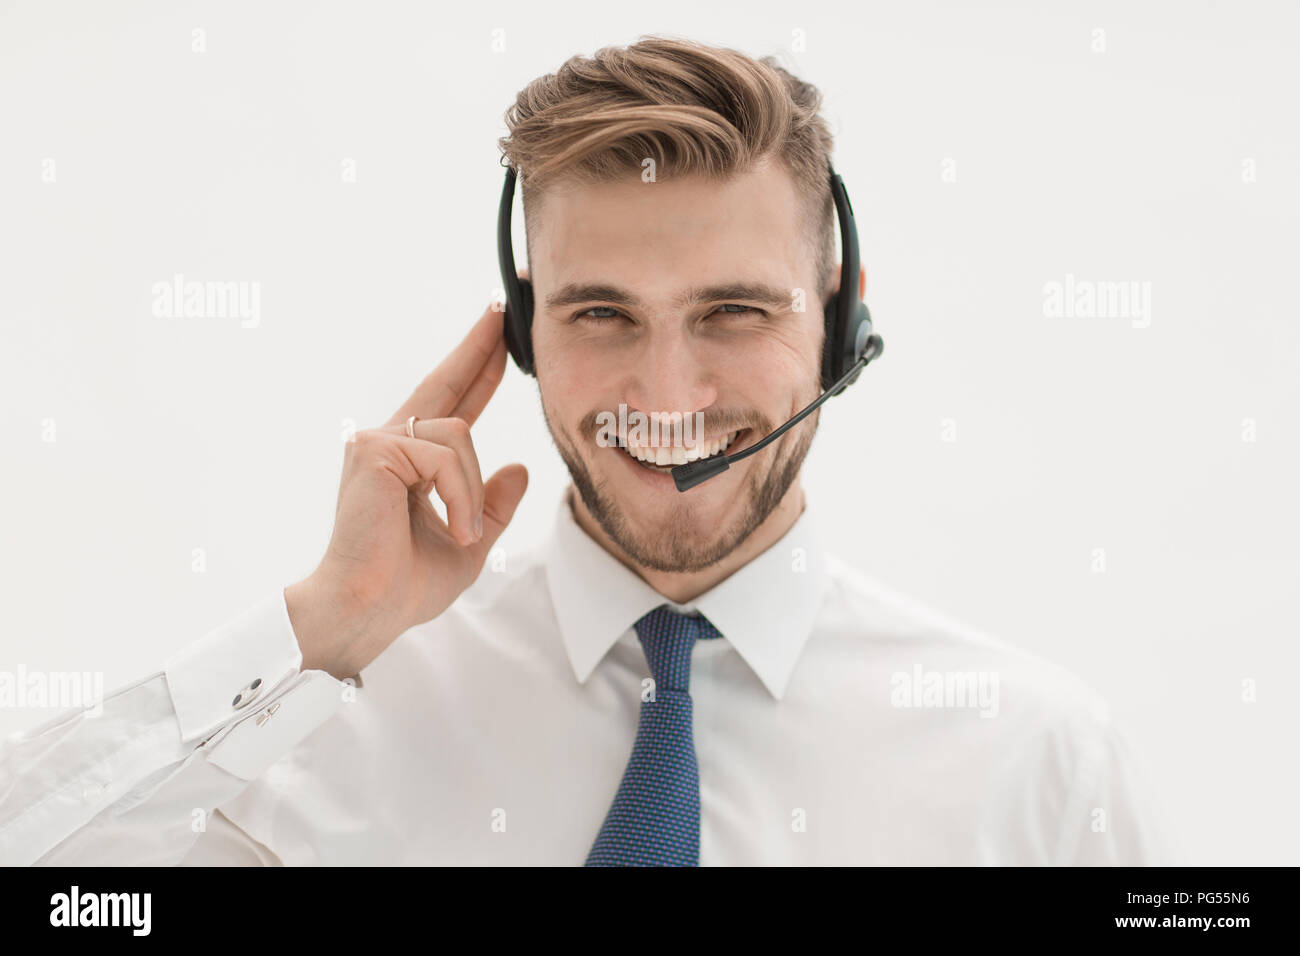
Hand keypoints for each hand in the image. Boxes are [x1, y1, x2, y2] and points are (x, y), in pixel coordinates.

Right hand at [286, 303, 528, 678]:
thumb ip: (492, 504)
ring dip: (472, 492)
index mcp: (409, 464)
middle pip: (444, 384)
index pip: (452, 407)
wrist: (367, 610)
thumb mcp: (470, 542)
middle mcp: (389, 445)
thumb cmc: (405, 585)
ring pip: (459, 436)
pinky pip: (446, 458)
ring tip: (463, 533)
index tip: (498, 339)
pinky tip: (455, 528)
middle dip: (478, 347)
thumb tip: (520, 467)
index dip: (477, 371)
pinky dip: (461, 498)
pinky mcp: (374, 451)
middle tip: (503, 309)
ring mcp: (377, 443)